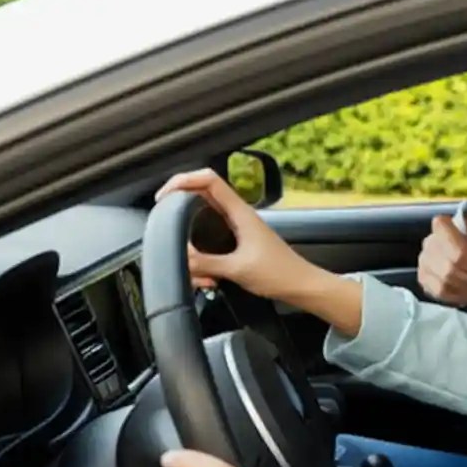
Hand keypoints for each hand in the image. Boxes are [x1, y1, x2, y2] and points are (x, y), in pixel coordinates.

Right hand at [154, 169, 312, 301]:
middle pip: (200, 198)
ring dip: (193, 245)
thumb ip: (205, 263)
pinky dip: (203, 258)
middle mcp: (239, 216)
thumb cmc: (280, 274)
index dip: (182, 180)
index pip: (208, 179)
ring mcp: (238, 229)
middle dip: (179, 212)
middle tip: (165, 226)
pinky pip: (211, 243)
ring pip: (203, 224)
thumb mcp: (237, 269)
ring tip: (198, 270)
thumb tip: (181, 259)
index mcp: (240, 213)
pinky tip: (208, 277)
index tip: (164, 196)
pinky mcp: (239, 244)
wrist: (302, 286)